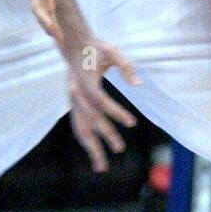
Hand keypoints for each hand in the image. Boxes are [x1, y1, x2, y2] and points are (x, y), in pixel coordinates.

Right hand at [65, 38, 140, 172]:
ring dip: (91, 147)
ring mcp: (72, 100)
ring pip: (80, 128)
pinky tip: (94, 152)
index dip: (115, 112)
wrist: (73, 44)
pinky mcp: (73, 104)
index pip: (100, 100)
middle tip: (121, 149)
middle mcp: (75, 93)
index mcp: (84, 80)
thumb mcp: (113, 52)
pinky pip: (78, 126)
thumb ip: (126, 67)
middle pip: (89, 119)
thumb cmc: (96, 48)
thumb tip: (138, 84)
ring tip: (102, 167)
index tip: (132, 123)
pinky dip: (86, 140)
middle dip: (105, 135)